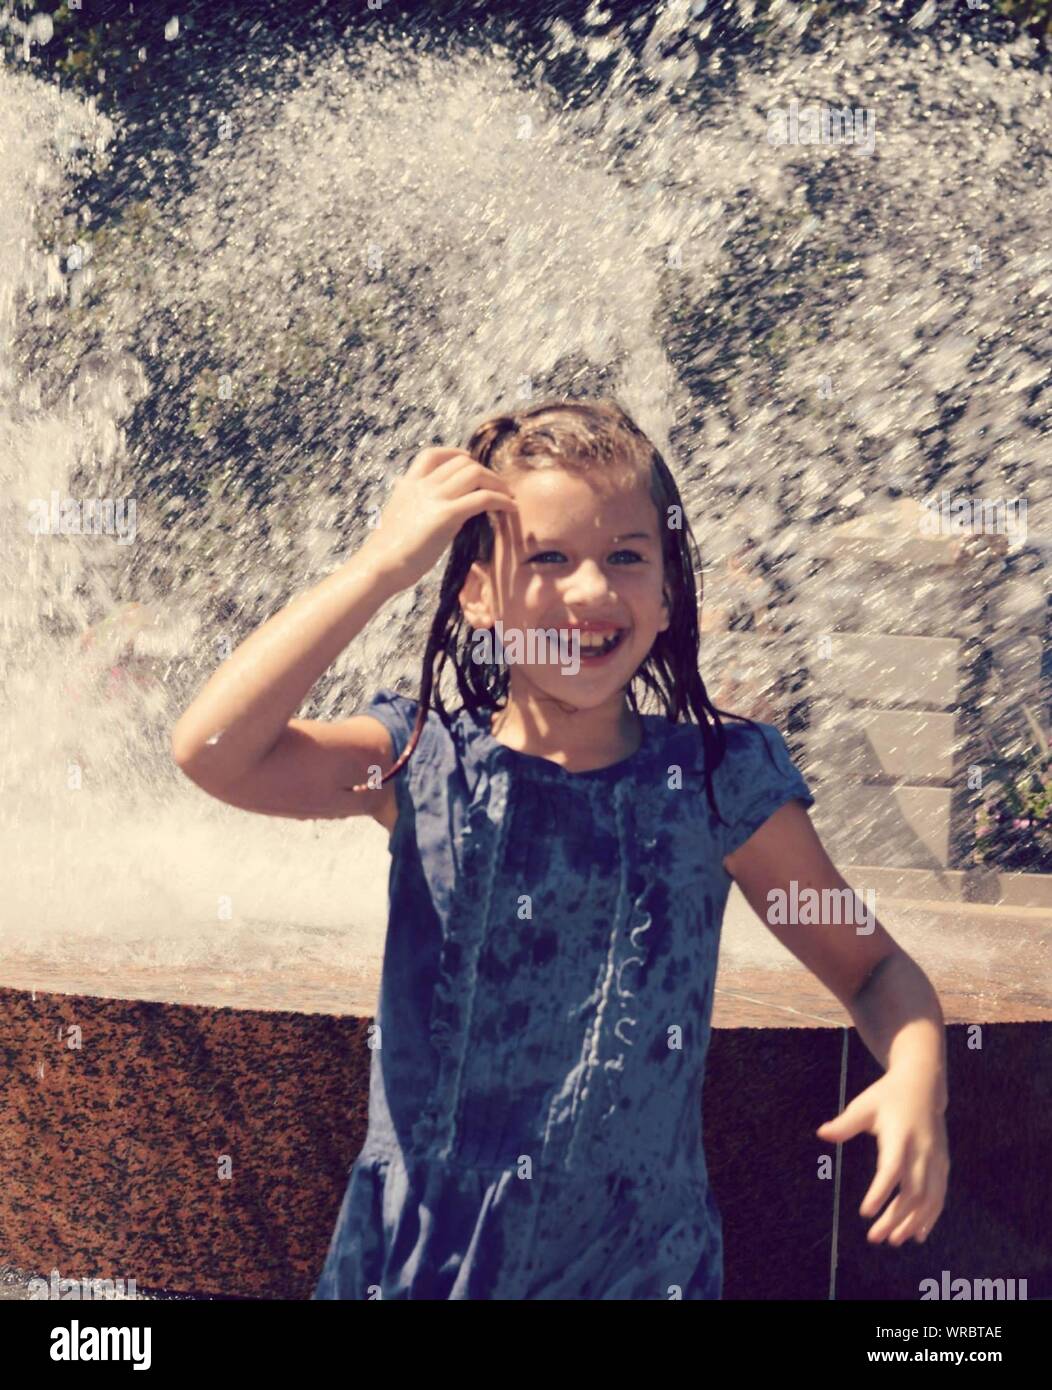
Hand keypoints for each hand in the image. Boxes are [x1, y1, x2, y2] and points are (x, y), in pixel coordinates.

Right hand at [358, 447, 517, 590]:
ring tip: (508, 497)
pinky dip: (502, 500)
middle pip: (462, 462)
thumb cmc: (388, 552)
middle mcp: (421, 485)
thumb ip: (416, 508)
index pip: (433, 454)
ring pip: (475, 474)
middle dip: (485, 471)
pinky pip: (483, 498)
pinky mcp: (446, 516)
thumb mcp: (400, 519)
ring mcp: (433, 498)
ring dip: (497, 483)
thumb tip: (431, 512)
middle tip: (498, 487)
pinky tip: (511, 509)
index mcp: (408, 484)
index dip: (456, 454)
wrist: (379, 565)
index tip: (471, 464)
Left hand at [816, 1070, 949, 1245]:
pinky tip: (916, 1234)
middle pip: (912, 1191)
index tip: (866, 1211)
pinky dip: (930, 1217)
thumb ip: (845, 1124)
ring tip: (893, 1240)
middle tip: (874, 1237)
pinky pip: (940, 1196)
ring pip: (929, 1199)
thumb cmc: (887, 1096)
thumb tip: (821, 1134)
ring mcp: (936, 1159)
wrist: (923, 1085)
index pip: (891, 1169)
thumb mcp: (864, 1105)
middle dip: (895, 1217)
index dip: (880, 1192)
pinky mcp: (943, 1165)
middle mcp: (922, 1150)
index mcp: (900, 1136)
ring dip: (912, 1222)